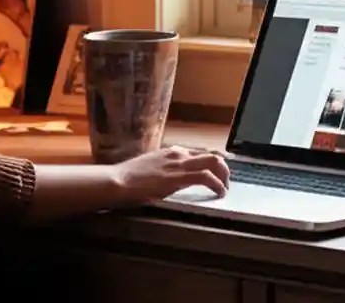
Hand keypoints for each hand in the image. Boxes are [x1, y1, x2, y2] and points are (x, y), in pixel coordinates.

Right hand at [112, 146, 230, 204]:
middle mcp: (179, 153)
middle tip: (225, 181)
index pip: (199, 153)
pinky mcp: (180, 177)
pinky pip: (208, 177)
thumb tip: (166, 179)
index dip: (212, 162)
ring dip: (224, 175)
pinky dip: (218, 185)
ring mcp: (180, 163)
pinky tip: (220, 193)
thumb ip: (161, 170)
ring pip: (214, 161)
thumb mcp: (149, 168)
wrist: (119, 181)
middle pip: (211, 154)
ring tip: (225, 188)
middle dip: (223, 167)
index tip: (218, 171)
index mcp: (171, 151)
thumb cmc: (128, 178)